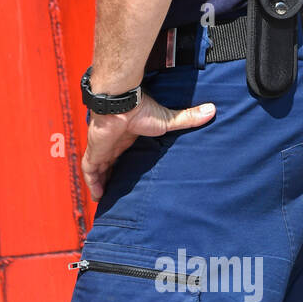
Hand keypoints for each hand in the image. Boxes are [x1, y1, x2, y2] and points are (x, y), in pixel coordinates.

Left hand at [81, 90, 215, 201]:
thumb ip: (188, 118)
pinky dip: (93, 183)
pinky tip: (98, 196)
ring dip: (100, 182)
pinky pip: (90, 172)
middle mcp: (112, 143)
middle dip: (109, 175)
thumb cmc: (141, 109)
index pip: (121, 151)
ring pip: (97, 169)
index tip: (126, 173)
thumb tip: (212, 110)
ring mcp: (102, 148)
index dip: (121, 162)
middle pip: (108, 163)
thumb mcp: (168, 120)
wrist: (122, 103)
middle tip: (115, 191)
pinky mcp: (95, 153)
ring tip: (105, 198)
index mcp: (126, 136)